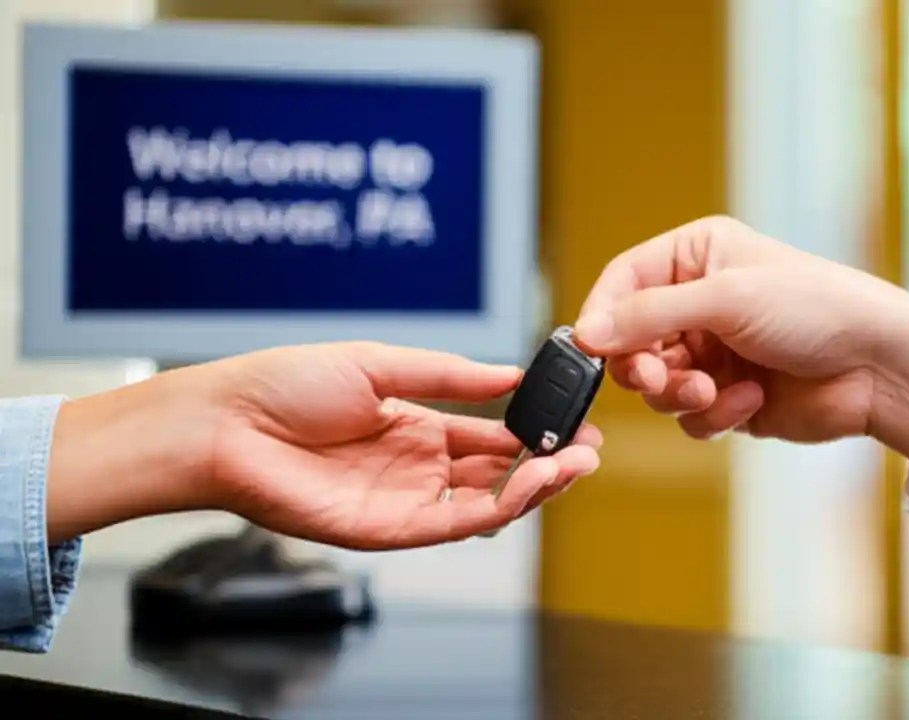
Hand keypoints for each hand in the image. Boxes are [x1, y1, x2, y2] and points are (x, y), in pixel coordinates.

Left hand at [47, 342, 600, 548]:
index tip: (573, 422)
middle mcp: (416, 467)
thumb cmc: (284, 384)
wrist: (224, 423)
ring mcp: (405, 500)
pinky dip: (498, 507)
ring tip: (570, 464)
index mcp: (416, 426)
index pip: (491, 436)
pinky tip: (529, 481)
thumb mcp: (381, 364)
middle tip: (586, 450)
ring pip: (487, 504)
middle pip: (498, 473)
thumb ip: (450, 376)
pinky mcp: (388, 529)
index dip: (534, 432)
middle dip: (547, 463)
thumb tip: (509, 373)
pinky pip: (454, 525)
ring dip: (534, 486)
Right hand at [574, 216, 908, 469]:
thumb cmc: (818, 309)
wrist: (879, 368)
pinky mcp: (728, 396)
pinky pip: (689, 416)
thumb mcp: (726, 298)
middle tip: (655, 378)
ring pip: (655, 385)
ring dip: (680, 393)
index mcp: (697, 256)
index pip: (623, 281)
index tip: (590, 348)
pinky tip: (751, 401)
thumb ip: (649, 315)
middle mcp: (699, 301)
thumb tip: (587, 332)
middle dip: (643, 365)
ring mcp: (713, 351)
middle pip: (630, 340)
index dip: (602, 316)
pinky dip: (713, 414)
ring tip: (715, 391)